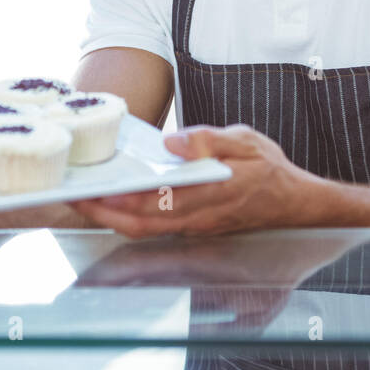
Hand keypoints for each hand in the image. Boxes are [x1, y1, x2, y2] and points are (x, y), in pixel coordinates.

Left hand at [69, 124, 323, 238]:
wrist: (295, 203)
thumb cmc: (270, 170)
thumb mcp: (245, 140)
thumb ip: (208, 140)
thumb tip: (172, 142)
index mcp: (212, 192)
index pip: (160, 202)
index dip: (125, 201)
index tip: (98, 191)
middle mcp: (200, 217)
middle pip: (142, 223)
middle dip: (105, 214)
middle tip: (74, 199)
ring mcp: (196, 227)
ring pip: (146, 230)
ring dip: (113, 219)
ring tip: (85, 201)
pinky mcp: (193, 228)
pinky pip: (155, 228)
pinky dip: (130, 219)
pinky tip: (113, 203)